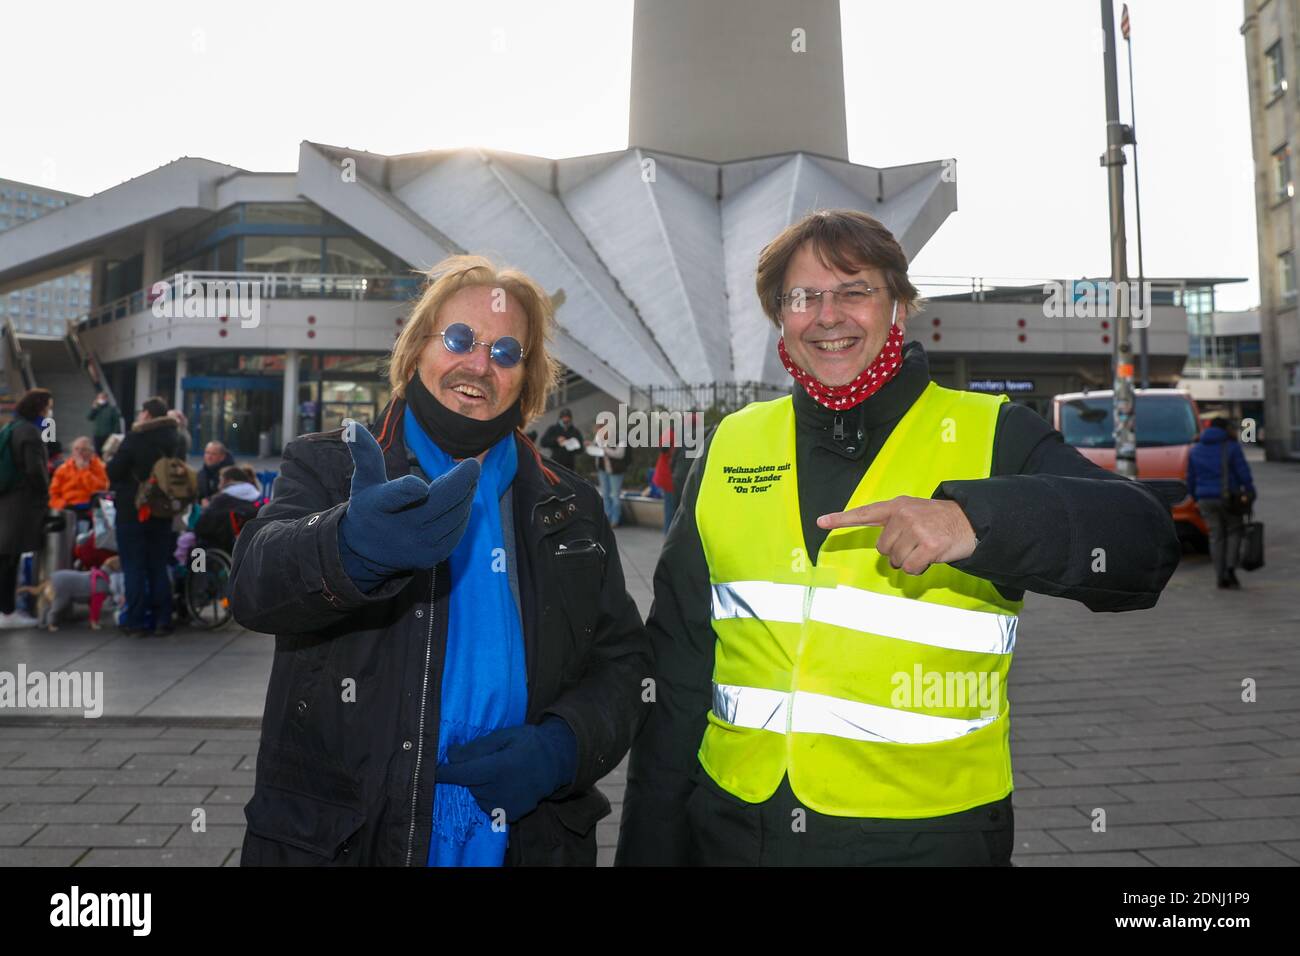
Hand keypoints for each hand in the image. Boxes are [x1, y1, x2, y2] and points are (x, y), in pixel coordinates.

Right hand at [337, 420, 478, 590]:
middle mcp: (401, 529)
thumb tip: (352, 425)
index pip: (395, 497)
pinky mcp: (435, 555)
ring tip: (469, 477)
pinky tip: (465, 496)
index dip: (408, 491)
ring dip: (466, 494)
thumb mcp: (364, 480)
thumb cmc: (371, 507)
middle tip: (473, 465)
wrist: (368, 553)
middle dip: (461, 482)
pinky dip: (464, 510)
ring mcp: (420, 545)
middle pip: (439, 504)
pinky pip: (458, 528)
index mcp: (380, 506)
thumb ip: (365, 453)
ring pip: (454, 515)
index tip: (420, 485)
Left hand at [436, 719, 577, 822]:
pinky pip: (488, 806)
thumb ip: (477, 747)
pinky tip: (505, 785)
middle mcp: (501, 790)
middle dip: (469, 772)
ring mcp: (506, 806)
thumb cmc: (529, 743)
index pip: (461, 773)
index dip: (443, 773)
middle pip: (469, 784)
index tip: (432, 770)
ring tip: (499, 773)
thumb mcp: (504, 735)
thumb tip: (451, 755)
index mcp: (499, 767)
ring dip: (480, 785)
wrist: (556, 763)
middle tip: (487, 760)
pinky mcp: (510, 815)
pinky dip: (490, 796)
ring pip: (477, 796)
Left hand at [817, 495, 976, 575]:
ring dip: (910, 561)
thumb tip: (882, 549)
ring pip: (896, 561)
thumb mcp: (913, 511)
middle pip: (883, 549)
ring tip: (925, 547)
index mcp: (896, 506)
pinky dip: (919, 568)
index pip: (864, 513)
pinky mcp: (929, 545)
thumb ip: (893, 523)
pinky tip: (930, 556)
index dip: (841, 519)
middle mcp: (903, 515)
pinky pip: (911, 568)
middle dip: (898, 552)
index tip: (820, 522)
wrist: (969, 520)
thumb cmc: (937, 520)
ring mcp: (916, 529)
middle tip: (916, 543)